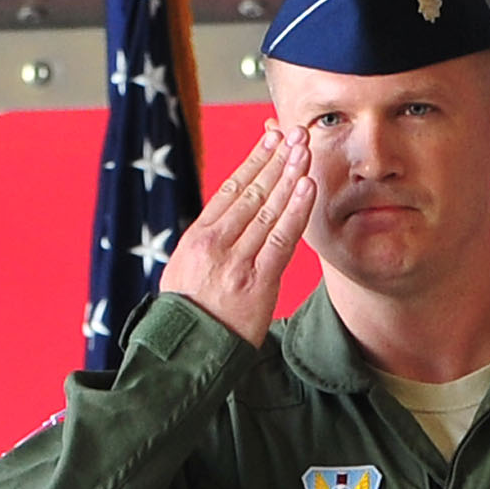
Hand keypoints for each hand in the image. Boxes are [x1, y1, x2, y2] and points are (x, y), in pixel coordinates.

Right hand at [161, 126, 316, 347]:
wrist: (186, 354)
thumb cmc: (187, 316)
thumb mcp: (183, 271)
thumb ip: (205, 243)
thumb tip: (225, 219)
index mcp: (196, 237)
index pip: (231, 189)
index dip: (255, 160)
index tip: (272, 139)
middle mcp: (216, 244)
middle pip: (253, 192)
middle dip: (277, 159)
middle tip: (297, 133)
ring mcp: (237, 262)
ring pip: (268, 210)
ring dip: (290, 176)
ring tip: (306, 150)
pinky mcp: (257, 282)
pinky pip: (280, 240)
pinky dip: (295, 211)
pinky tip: (306, 188)